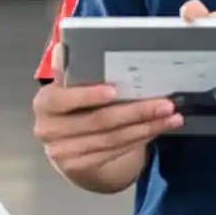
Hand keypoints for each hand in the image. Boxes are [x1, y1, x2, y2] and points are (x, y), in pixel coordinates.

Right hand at [32, 43, 182, 177]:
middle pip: (98, 121)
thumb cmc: (70, 105)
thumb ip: (70, 70)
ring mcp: (64, 153)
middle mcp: (49, 131)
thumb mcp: (67, 86)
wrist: (63, 144)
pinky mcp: (80, 168)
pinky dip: (139, 139)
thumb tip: (66, 46)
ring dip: (146, 128)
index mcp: (44, 103)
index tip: (115, 90)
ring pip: (112, 139)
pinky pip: (116, 152)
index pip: (63, 99)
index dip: (88, 95)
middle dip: (136, 112)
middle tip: (166, 103)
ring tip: (171, 117)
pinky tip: (157, 129)